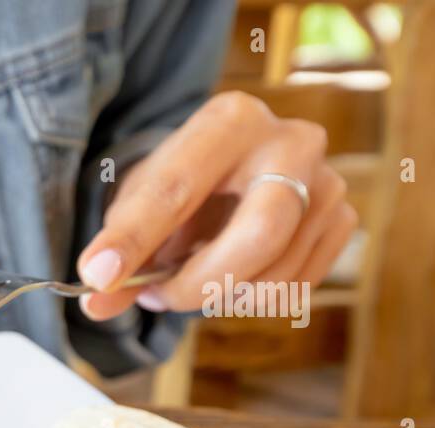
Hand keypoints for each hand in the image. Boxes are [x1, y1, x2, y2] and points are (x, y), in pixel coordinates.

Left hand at [76, 91, 356, 318]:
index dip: (135, 240)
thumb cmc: (180, 186)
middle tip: (159, 297)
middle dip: (201, 282)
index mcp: (229, 121)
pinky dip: (253, 300)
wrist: (232, 171)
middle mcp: (292, 140)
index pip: (179, 189)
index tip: (99, 276)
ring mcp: (327, 179)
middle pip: (261, 234)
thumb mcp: (139, 206)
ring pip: (279, 271)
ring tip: (190, 283)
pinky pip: (297, 287)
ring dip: (222, 296)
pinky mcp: (340, 218)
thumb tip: (94, 299)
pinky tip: (232, 279)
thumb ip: (117, 251)